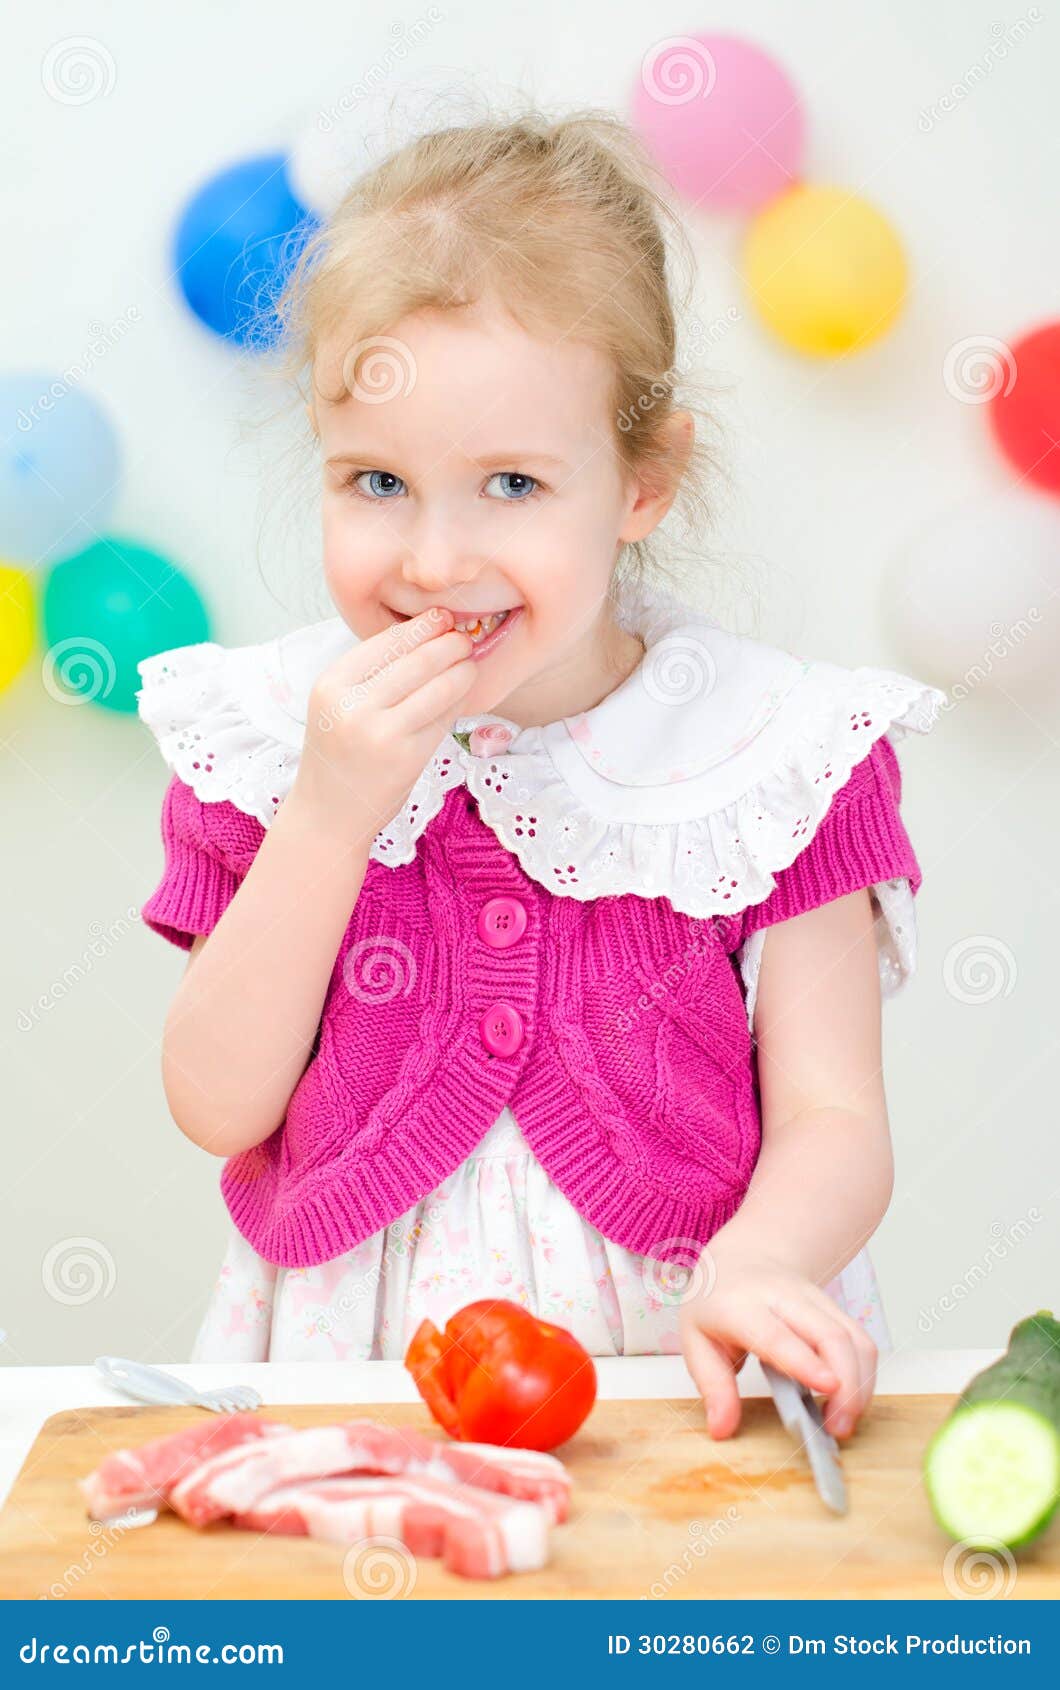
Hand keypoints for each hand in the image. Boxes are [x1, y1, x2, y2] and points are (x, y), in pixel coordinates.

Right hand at [291, 607, 475, 844]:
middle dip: (448, 644)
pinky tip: (461, 696)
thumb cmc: (339, 753)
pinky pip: (443, 719)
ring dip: (462, 671)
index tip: (442, 618)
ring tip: (469, 664)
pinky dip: (457, 704)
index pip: (386, 642)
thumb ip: (371, 674)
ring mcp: (381, 733)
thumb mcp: (337, 705)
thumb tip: (426, 634)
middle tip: (464, 638)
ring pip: (438, 687)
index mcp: (331, 685)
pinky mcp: (407, 758)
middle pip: (417, 660)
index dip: (420, 627)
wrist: (329, 814)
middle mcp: (353, 706)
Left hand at [677, 1244, 876, 1441]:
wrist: (742, 1259)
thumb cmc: (717, 1302)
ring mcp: (814, 1298)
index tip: (827, 1387)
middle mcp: (782, 1297)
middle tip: (838, 1428)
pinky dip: (864, 1373)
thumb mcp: (695, 1341)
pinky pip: (860, 1339)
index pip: (776, 1334)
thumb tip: (722, 1429)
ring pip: (852, 1336)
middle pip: (828, 1334)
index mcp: (740, 1306)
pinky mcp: (834, 1308)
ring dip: (859, 1383)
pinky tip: (852, 1401)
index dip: (804, 1361)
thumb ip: (713, 1386)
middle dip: (845, 1382)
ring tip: (845, 1421)